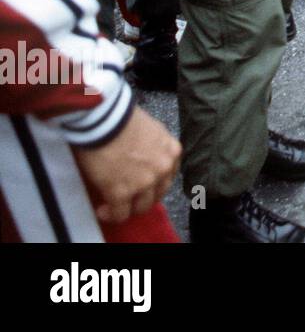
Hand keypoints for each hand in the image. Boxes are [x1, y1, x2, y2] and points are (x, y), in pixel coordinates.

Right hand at [72, 106, 179, 224]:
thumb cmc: (122, 118)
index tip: (142, 185)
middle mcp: (163, 169)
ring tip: (113, 206)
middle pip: (157, 194)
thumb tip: (144, 157)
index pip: (168, 176)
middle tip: (128, 198)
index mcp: (172, 152)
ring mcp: (143, 182)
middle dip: (143, 198)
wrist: (104, 119)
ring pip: (140, 207)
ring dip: (127, 208)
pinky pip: (120, 213)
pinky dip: (110, 214)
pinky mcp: (121, 192)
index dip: (154, 183)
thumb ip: (155, 147)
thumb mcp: (151, 130)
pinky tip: (103, 210)